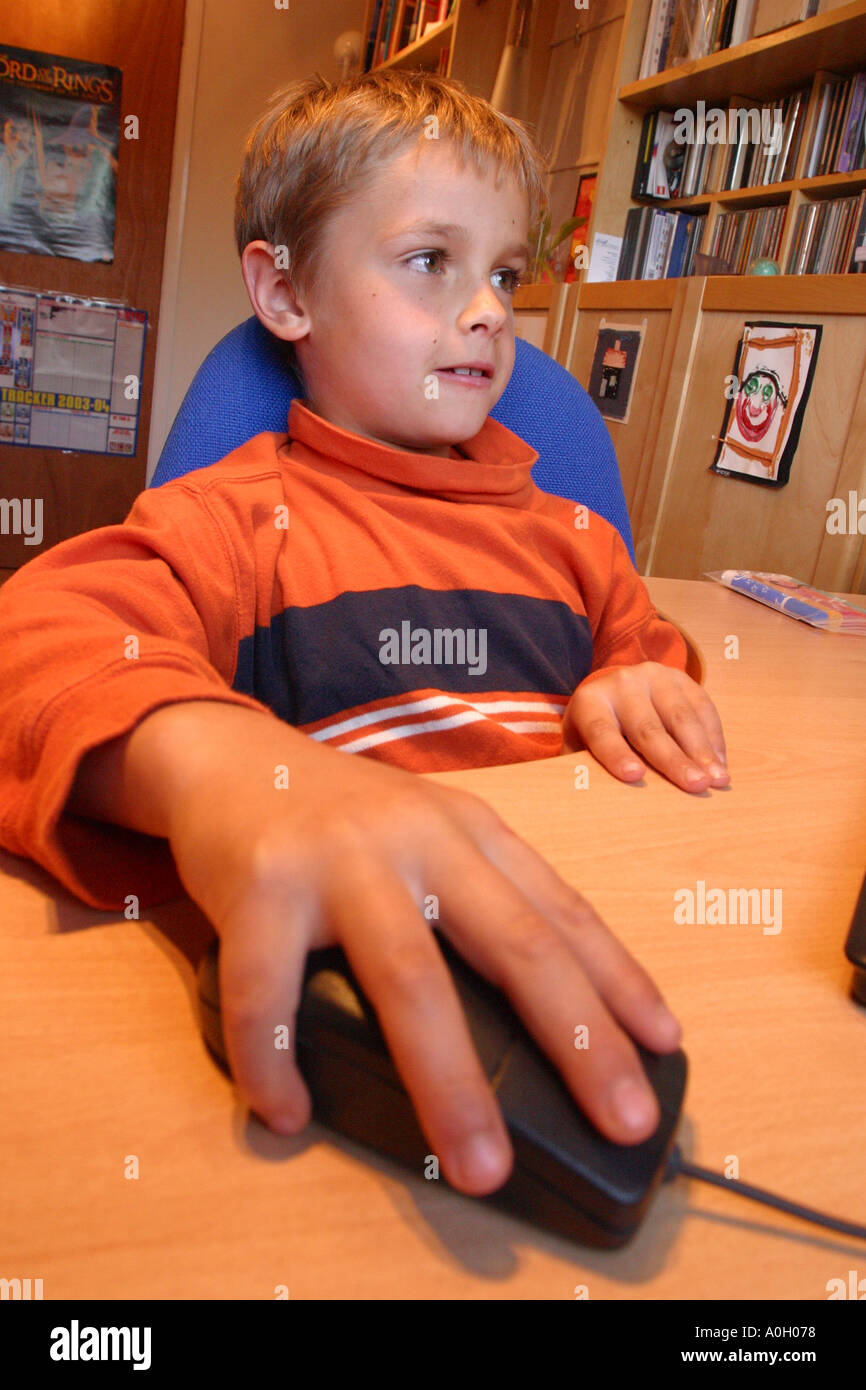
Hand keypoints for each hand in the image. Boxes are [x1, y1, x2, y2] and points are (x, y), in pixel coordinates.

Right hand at [145, 704, 682, 1197]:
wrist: (229, 757)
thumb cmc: (338, 815)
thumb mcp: (427, 832)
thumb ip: (475, 896)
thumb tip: (535, 1011)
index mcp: (471, 832)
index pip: (563, 911)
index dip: (619, 980)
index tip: (664, 1046)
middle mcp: (420, 839)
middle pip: (515, 945)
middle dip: (578, 1040)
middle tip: (621, 1121)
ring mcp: (340, 858)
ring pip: (411, 977)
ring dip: (451, 1082)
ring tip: (479, 1167)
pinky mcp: (261, 882)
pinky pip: (267, 990)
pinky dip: (276, 1059)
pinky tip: (286, 1111)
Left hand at [561, 661, 729, 792]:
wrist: (616, 691)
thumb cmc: (600, 733)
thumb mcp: (584, 746)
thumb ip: (590, 769)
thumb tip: (603, 805)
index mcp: (590, 703)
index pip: (602, 732)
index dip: (616, 755)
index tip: (634, 776)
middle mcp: (621, 684)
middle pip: (647, 728)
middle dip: (673, 759)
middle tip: (695, 786)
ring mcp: (653, 677)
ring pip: (680, 717)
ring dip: (701, 751)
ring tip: (716, 779)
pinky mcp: (681, 678)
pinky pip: (702, 707)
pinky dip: (713, 737)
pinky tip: (720, 763)